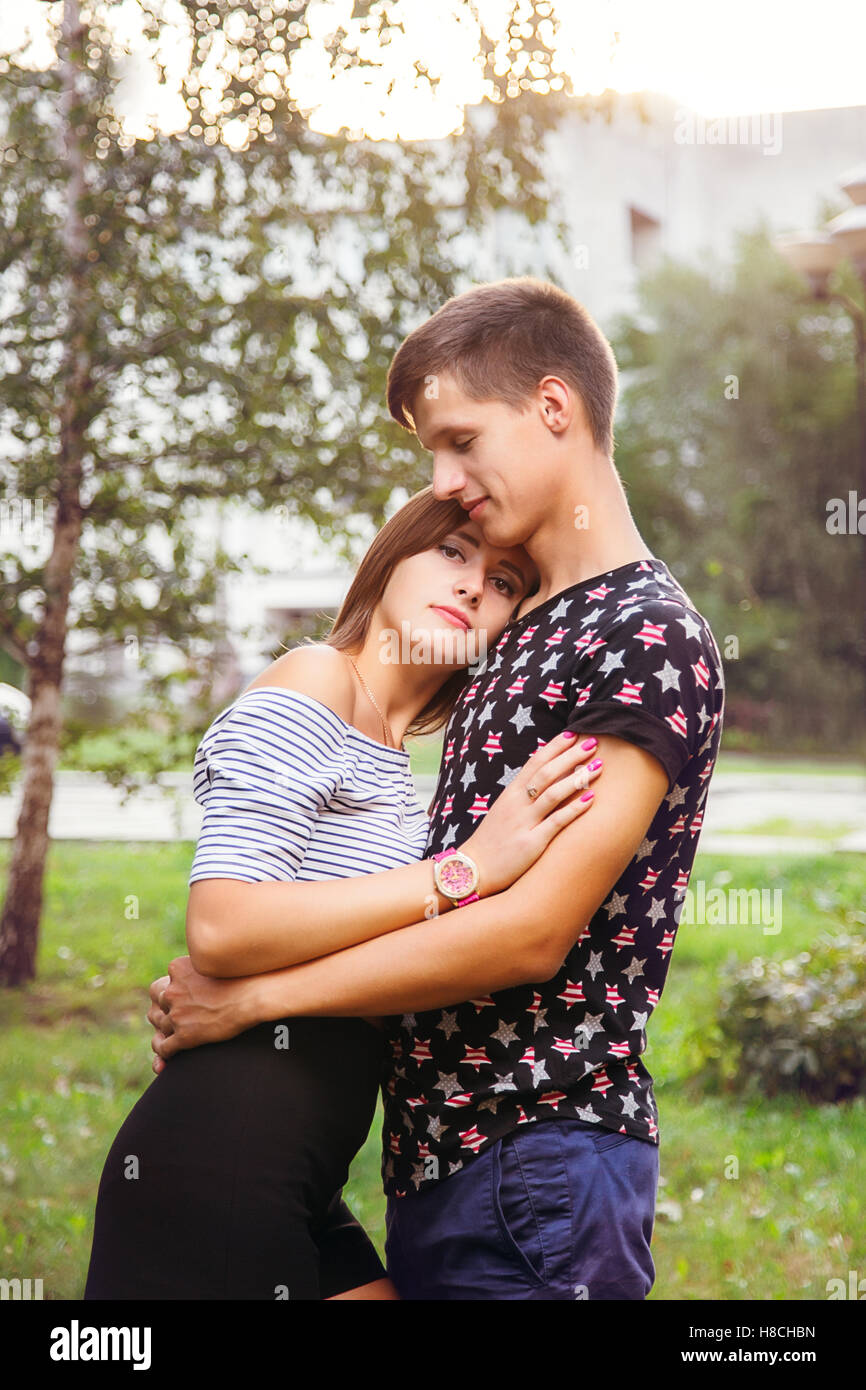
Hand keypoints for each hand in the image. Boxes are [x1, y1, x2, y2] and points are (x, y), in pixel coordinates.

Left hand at [146, 956, 256, 1073]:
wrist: (252, 996)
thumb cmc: (241, 977)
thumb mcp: (212, 963)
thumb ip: (199, 967)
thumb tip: (199, 970)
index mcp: (176, 969)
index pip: (159, 986)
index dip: (166, 997)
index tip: (175, 1004)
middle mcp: (172, 991)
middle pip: (158, 1006)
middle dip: (165, 1014)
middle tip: (175, 1020)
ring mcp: (177, 1014)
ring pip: (161, 1027)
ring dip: (165, 1034)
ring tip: (173, 1039)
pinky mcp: (185, 1036)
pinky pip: (164, 1048)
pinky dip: (165, 1053)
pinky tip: (172, 1056)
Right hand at [458, 730, 602, 896]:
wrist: (472, 870)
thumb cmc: (492, 841)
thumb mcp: (504, 811)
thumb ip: (522, 795)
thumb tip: (544, 779)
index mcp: (510, 794)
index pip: (534, 763)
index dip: (554, 747)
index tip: (573, 734)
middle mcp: (516, 804)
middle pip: (546, 773)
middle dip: (570, 756)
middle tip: (592, 743)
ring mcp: (523, 823)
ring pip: (553, 794)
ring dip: (577, 778)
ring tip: (598, 767)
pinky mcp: (531, 844)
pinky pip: (556, 822)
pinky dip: (574, 808)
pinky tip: (591, 799)